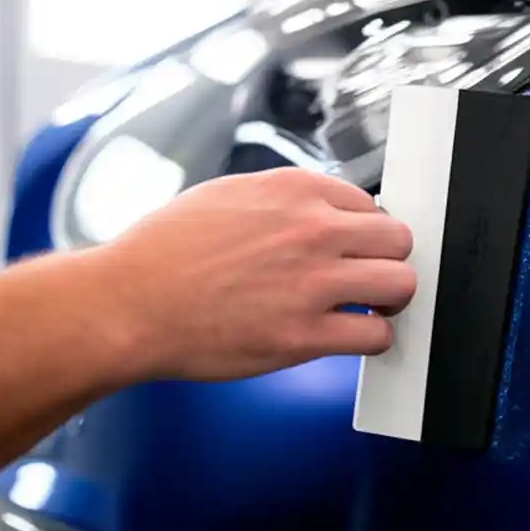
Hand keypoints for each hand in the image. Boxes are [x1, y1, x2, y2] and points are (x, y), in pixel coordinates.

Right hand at [89, 168, 415, 382]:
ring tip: (367, 308)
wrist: (128, 304)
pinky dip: (370, 339)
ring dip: (389, 299)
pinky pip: (376, 336)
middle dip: (387, 259)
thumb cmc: (164, 252)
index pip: (370, 204)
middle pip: (398, 239)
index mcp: (295, 190)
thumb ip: (283, 199)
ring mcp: (313, 283)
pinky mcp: (305, 335)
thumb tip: (319, 209)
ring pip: (401, 284)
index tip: (355, 249)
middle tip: (370, 277)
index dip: (363, 232)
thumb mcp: (227, 194)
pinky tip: (349, 337)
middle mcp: (312, 229)